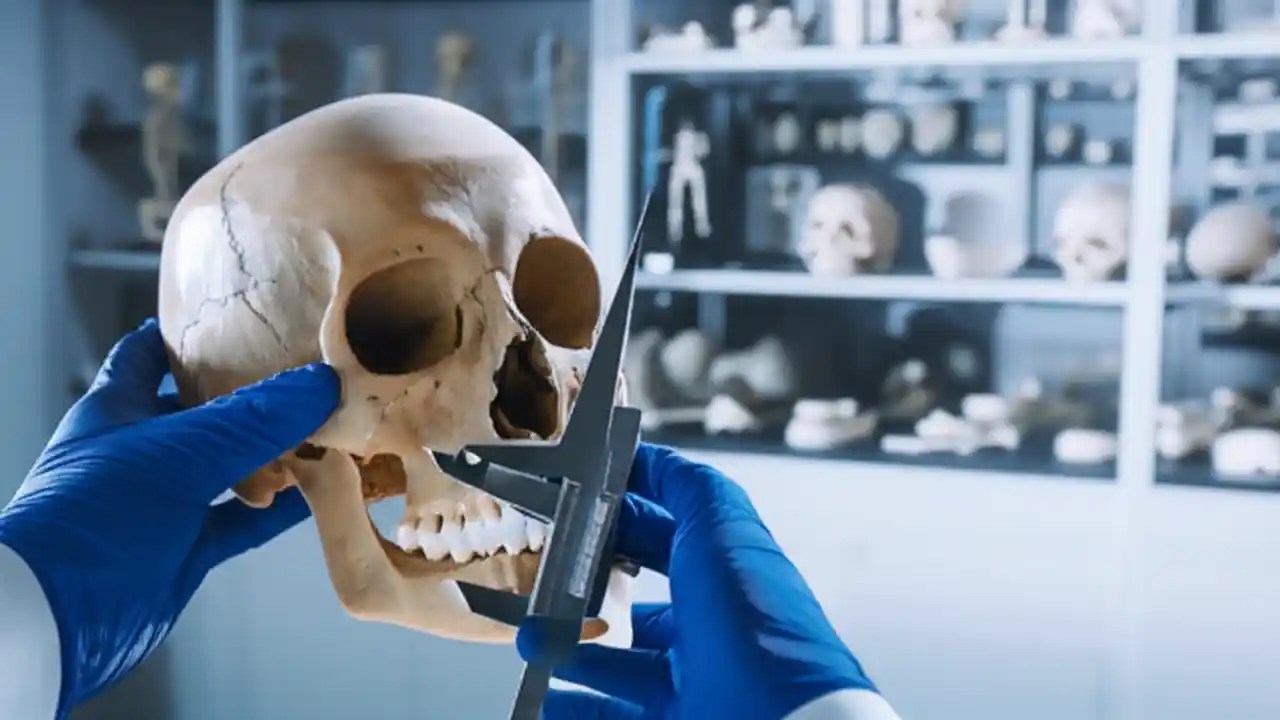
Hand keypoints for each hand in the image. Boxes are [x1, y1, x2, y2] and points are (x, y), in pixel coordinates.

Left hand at [0, 320, 339, 714]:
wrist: (55, 620)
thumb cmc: (91, 519)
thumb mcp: (179, 453)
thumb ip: (254, 420)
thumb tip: (322, 383)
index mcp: (117, 408)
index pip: (151, 352)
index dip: (191, 332)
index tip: (241, 315)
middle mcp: (140, 449)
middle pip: (204, 409)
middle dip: (253, 395)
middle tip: (308, 374)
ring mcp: (162, 501)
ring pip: (231, 466)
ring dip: (276, 455)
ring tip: (329, 433)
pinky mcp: (183, 549)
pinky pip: (241, 521)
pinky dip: (279, 510)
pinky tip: (320, 497)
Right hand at [516, 443, 878, 718]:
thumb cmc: (756, 623)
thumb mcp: (722, 530)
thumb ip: (688, 486)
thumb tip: (651, 454)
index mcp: (722, 567)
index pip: (663, 530)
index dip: (618, 513)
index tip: (567, 502)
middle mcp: (710, 620)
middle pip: (638, 597)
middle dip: (588, 585)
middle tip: (540, 573)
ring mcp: (694, 676)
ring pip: (620, 659)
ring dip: (570, 647)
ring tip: (527, 637)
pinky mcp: (677, 719)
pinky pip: (613, 713)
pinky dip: (575, 706)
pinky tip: (546, 697)